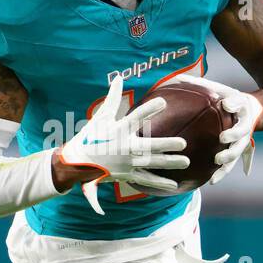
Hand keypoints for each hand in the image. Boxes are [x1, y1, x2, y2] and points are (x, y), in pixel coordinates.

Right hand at [56, 74, 188, 214]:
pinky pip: (145, 179)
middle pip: (148, 146)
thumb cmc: (90, 136)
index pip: (135, 117)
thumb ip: (113, 98)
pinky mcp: (127, 174)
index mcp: (118, 130)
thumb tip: (119, 78)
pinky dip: (159, 183)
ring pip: (151, 164)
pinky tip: (174, 185)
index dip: (149, 109)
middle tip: (183, 143)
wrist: (77, 163)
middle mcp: (124, 147)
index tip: (163, 102)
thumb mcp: (101, 117)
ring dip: (169, 163)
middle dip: (166, 145)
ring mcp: (126, 163)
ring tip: (186, 162)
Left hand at [173, 74, 262, 184]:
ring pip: (237, 152)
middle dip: (233, 138)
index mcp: (241, 109)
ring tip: (217, 165)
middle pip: (241, 134)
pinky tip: (212, 181)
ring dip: (229, 160)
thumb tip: (177, 77)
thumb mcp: (222, 89)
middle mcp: (244, 126)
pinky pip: (232, 163)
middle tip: (222, 141)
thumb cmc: (232, 99)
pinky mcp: (239, 150)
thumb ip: (202, 85)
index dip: (233, 104)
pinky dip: (224, 172)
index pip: (238, 104)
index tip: (226, 104)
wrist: (257, 111)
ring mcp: (243, 140)